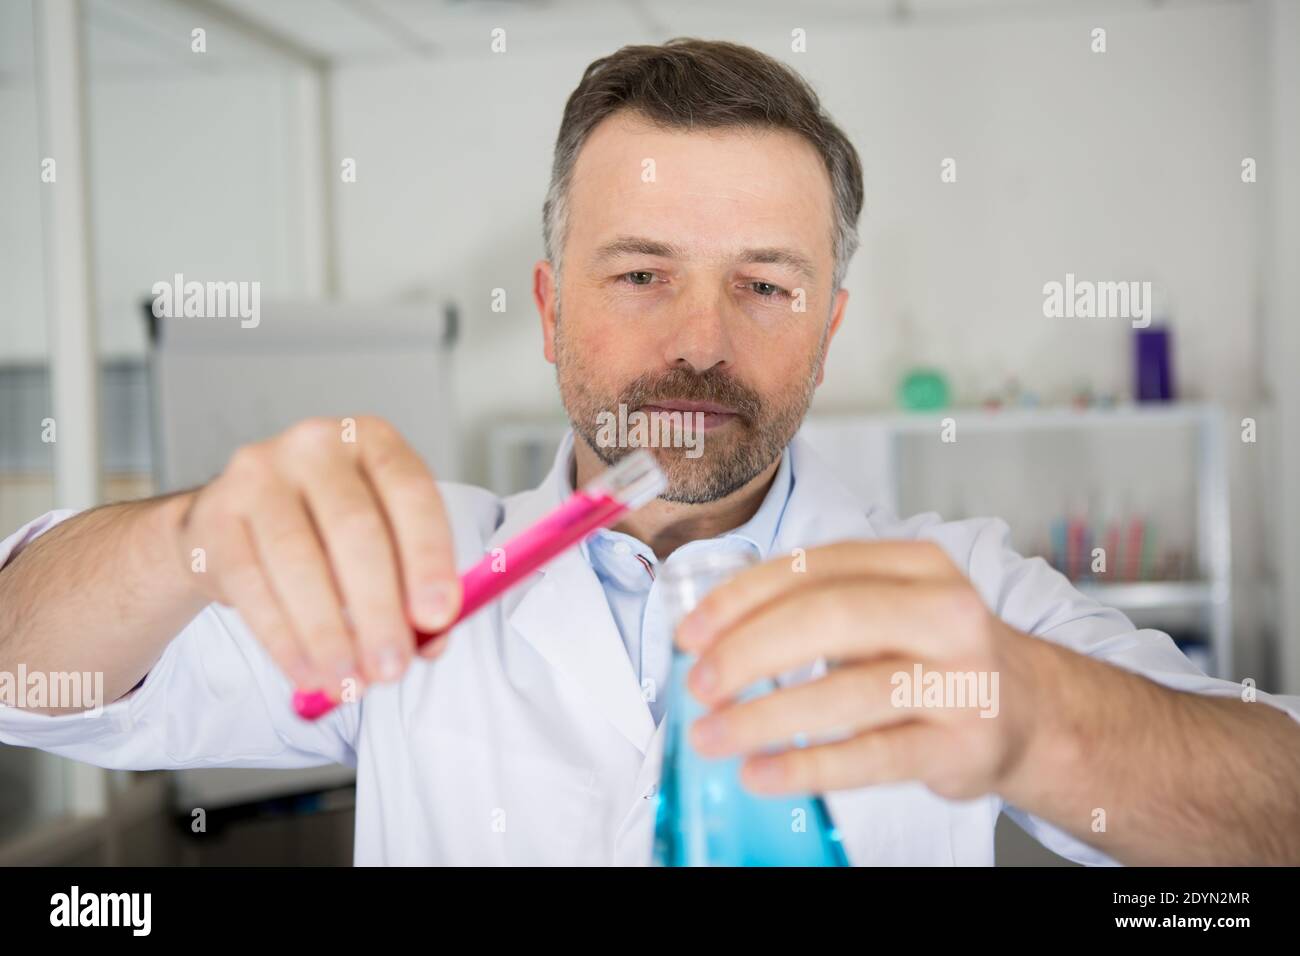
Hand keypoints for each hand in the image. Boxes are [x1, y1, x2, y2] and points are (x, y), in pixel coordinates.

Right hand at [171, 415, 459, 699]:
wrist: (231, 521)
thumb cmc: (325, 532)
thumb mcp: (381, 543)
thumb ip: (413, 588)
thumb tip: (431, 643)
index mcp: (375, 441)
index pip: (412, 494)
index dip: (429, 558)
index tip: (439, 617)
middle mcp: (317, 445)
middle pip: (356, 530)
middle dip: (379, 610)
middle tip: (393, 669)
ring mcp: (259, 473)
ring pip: (299, 560)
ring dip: (328, 633)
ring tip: (349, 683)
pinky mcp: (215, 515)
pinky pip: (251, 584)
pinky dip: (282, 638)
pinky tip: (306, 672)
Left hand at [675, 541, 1043, 801]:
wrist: (1031, 713)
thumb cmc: (934, 655)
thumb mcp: (892, 607)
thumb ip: (817, 605)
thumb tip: (711, 636)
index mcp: (918, 564)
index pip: (815, 568)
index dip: (742, 598)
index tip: (691, 632)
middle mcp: (946, 612)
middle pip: (830, 618)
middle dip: (749, 651)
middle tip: (700, 685)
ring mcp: (960, 679)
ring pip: (847, 692)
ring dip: (764, 717)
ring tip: (712, 736)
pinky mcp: (962, 744)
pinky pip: (872, 757)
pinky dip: (807, 766)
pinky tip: (760, 773)